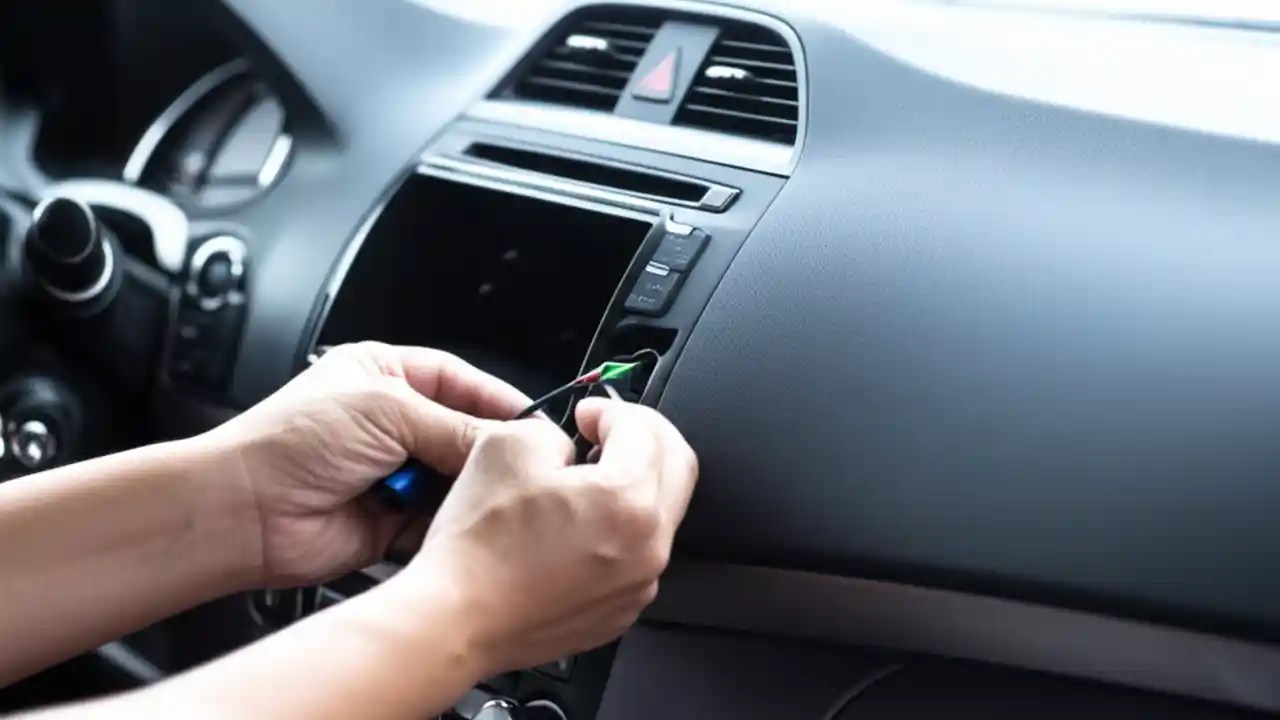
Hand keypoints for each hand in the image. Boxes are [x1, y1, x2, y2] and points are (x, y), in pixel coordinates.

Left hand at [205, 342, 530, 587]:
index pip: (460, 382)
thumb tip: (508, 440)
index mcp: (384, 375)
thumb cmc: (289, 443)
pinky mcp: (391, 519)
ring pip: (456, 479)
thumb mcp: (387, 410)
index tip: (534, 422)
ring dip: (465, 487)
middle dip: (486, 450)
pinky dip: (449, 521)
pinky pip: (440, 519)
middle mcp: (390, 422)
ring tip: (485, 492)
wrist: (244, 513)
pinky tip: (455, 519)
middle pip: (463, 433)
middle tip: (519, 463)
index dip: (497, 401)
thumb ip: (455, 426)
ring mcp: (391, 472)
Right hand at [398, 397, 698, 675]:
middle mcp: (649, 547)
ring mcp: (638, 585)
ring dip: (633, 484)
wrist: (455, 620)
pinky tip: (575, 527)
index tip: (589, 414)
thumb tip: (568, 446)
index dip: (614, 409)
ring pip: (658, 515)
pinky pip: (636, 555)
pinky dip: (619, 530)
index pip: (646, 431)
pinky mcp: (619, 610)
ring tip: (585, 480)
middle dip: (644, 437)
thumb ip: (554, 431)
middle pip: (677, 468)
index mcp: (629, 501)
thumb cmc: (479, 544)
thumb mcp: (509, 446)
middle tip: (607, 431)